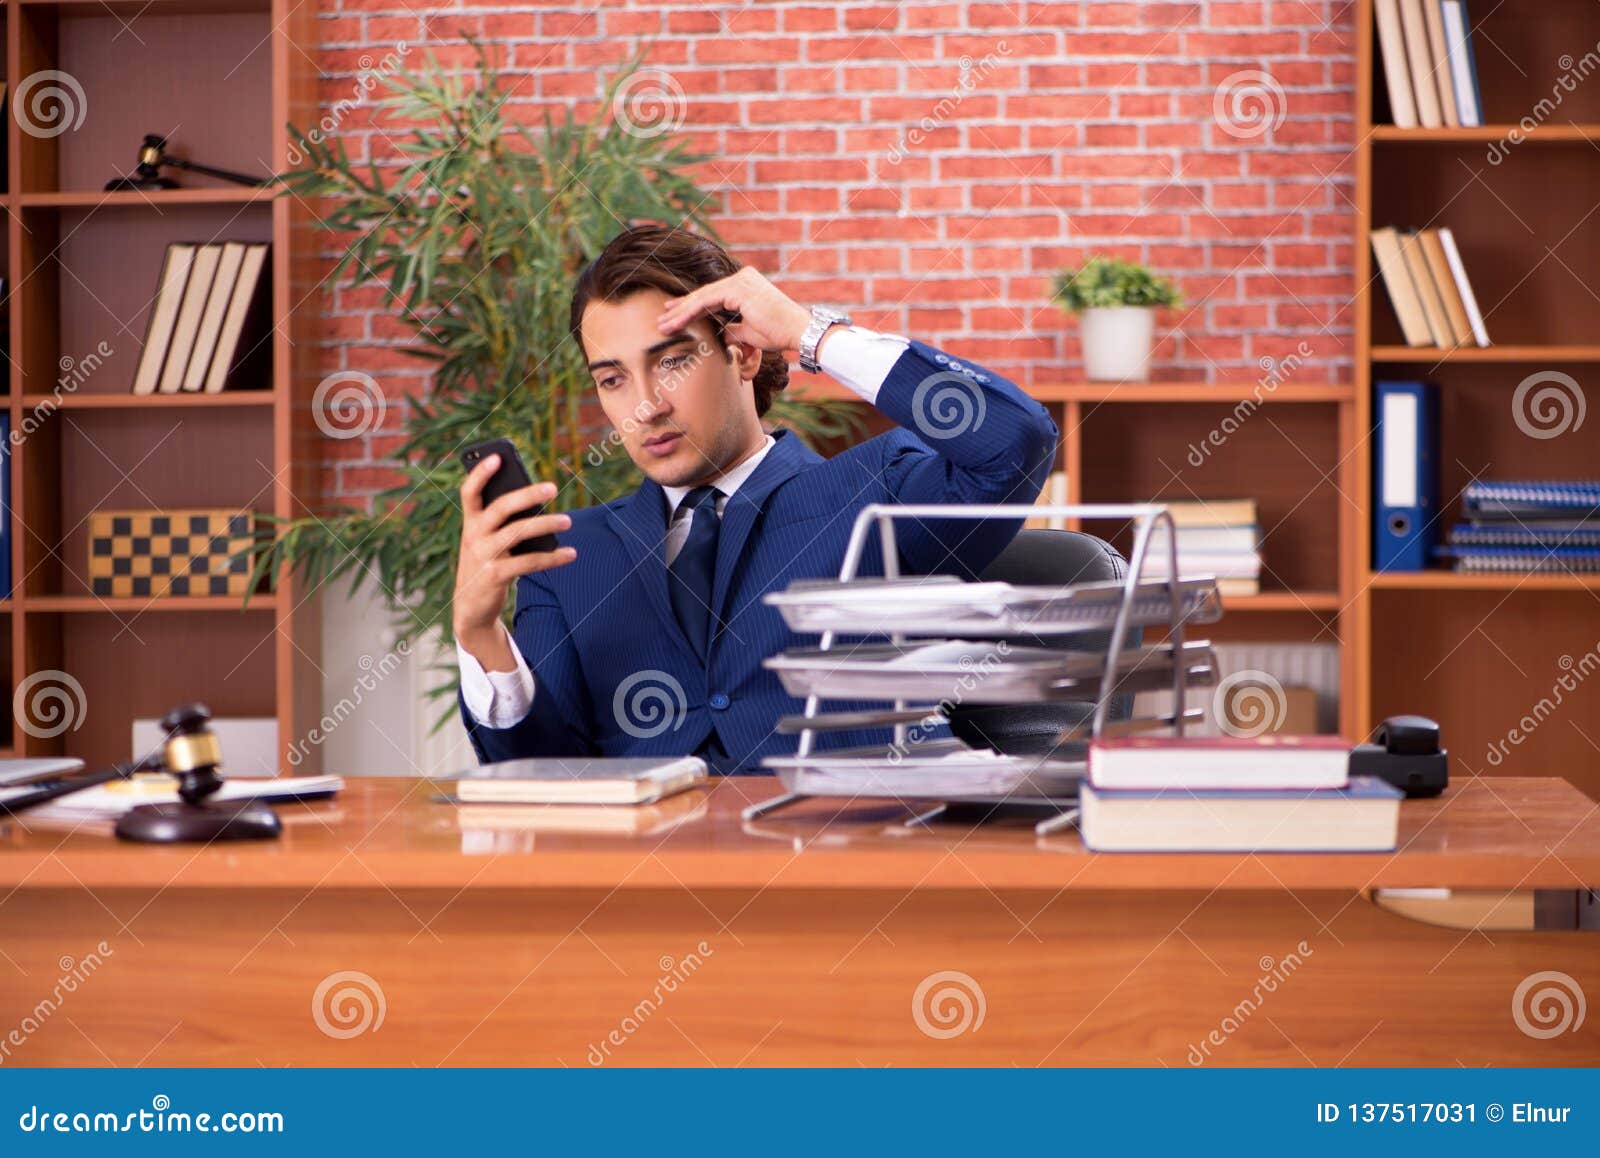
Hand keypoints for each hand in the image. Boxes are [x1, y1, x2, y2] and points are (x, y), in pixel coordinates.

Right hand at [453, 454, 575, 668]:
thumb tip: (538, 504)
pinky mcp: (495, 575)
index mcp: (470, 522)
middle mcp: (473, 535)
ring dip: (546, 524)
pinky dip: (552, 558)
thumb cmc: (486, 563)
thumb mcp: (487, 541)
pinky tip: (570, 554)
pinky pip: (529, 562)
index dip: (481, 473)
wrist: (471, 607)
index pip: (469, 492)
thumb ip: (504, 523)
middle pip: (500, 507)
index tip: (497, 456)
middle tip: (553, 488)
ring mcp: (483, 555)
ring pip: (518, 533)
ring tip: (568, 521)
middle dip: (527, 495)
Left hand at [656, 266, 812, 353]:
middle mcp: (742, 278)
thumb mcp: (750, 332)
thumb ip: (734, 331)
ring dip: (681, 312)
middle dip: (682, 308)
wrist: (797, 331)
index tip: (674, 316)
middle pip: (704, 294)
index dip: (692, 307)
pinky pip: (707, 301)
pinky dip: (690, 312)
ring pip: (702, 297)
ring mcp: (740, 281)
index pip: (713, 296)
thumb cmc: (779, 333)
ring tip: (663, 324)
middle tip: (662, 318)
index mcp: (746, 284)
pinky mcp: (737, 289)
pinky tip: (677, 321)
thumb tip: (722, 337)